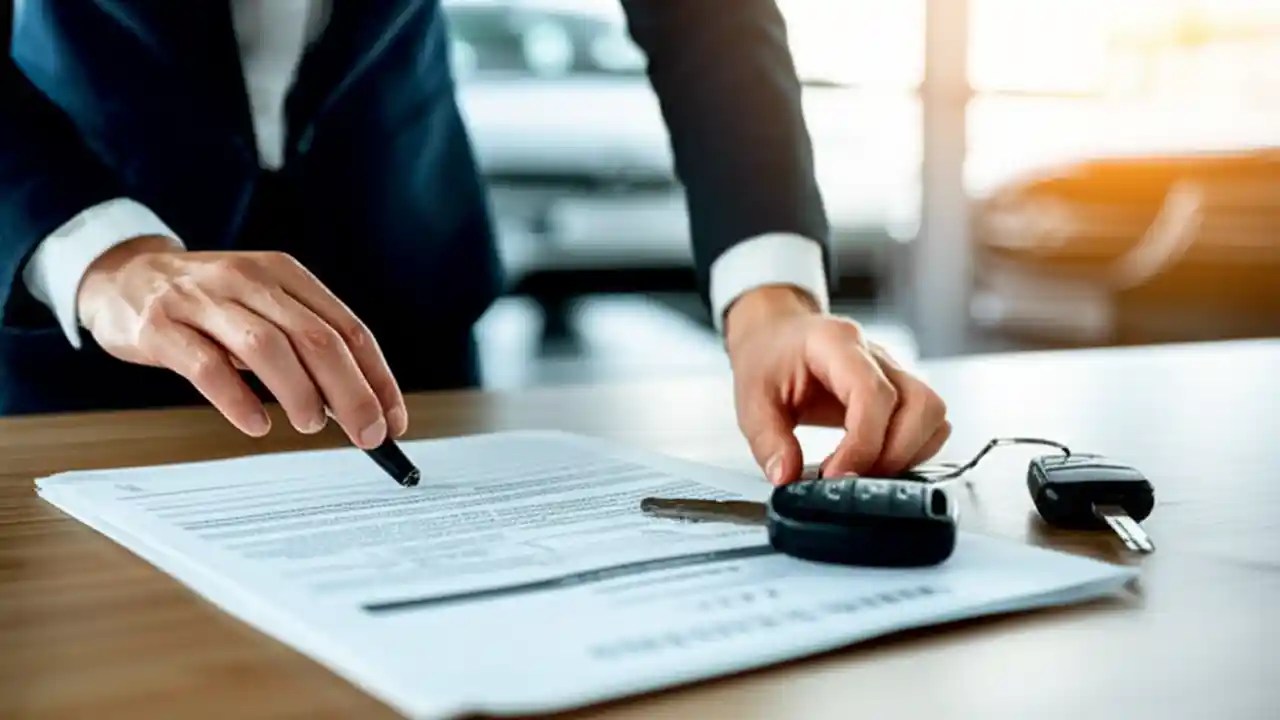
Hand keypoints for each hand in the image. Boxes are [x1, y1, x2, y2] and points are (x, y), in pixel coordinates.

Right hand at [77, 235, 406, 447]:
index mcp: (285, 275)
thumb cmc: (208, 302)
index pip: (348, 328)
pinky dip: (237, 399)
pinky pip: (206, 366)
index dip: (377, 377)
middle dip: (351, 392)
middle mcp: (249, 281)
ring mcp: (202, 301)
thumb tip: (358, 405)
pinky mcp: (161, 326)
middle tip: (368, 434)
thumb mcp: (263, 306)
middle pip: (316, 338)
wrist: (124, 275)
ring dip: (299, 392)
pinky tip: (255, 423)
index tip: (393, 419)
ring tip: (313, 425)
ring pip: (267, 347)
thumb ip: (305, 345)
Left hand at [725, 286, 949, 484]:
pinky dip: (913, 449)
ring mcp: (893, 371)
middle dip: (893, 454)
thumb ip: (767, 440)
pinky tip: (875, 461)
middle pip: (920, 404)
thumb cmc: (767, 356)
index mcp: (836, 344)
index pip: (873, 394)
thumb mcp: (751, 399)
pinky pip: (929, 421)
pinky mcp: (899, 390)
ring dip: (909, 452)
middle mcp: (875, 354)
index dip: (862, 444)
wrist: (776, 333)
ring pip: (933, 413)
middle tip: (851, 478)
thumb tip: (786, 477)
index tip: (836, 476)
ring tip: (865, 471)